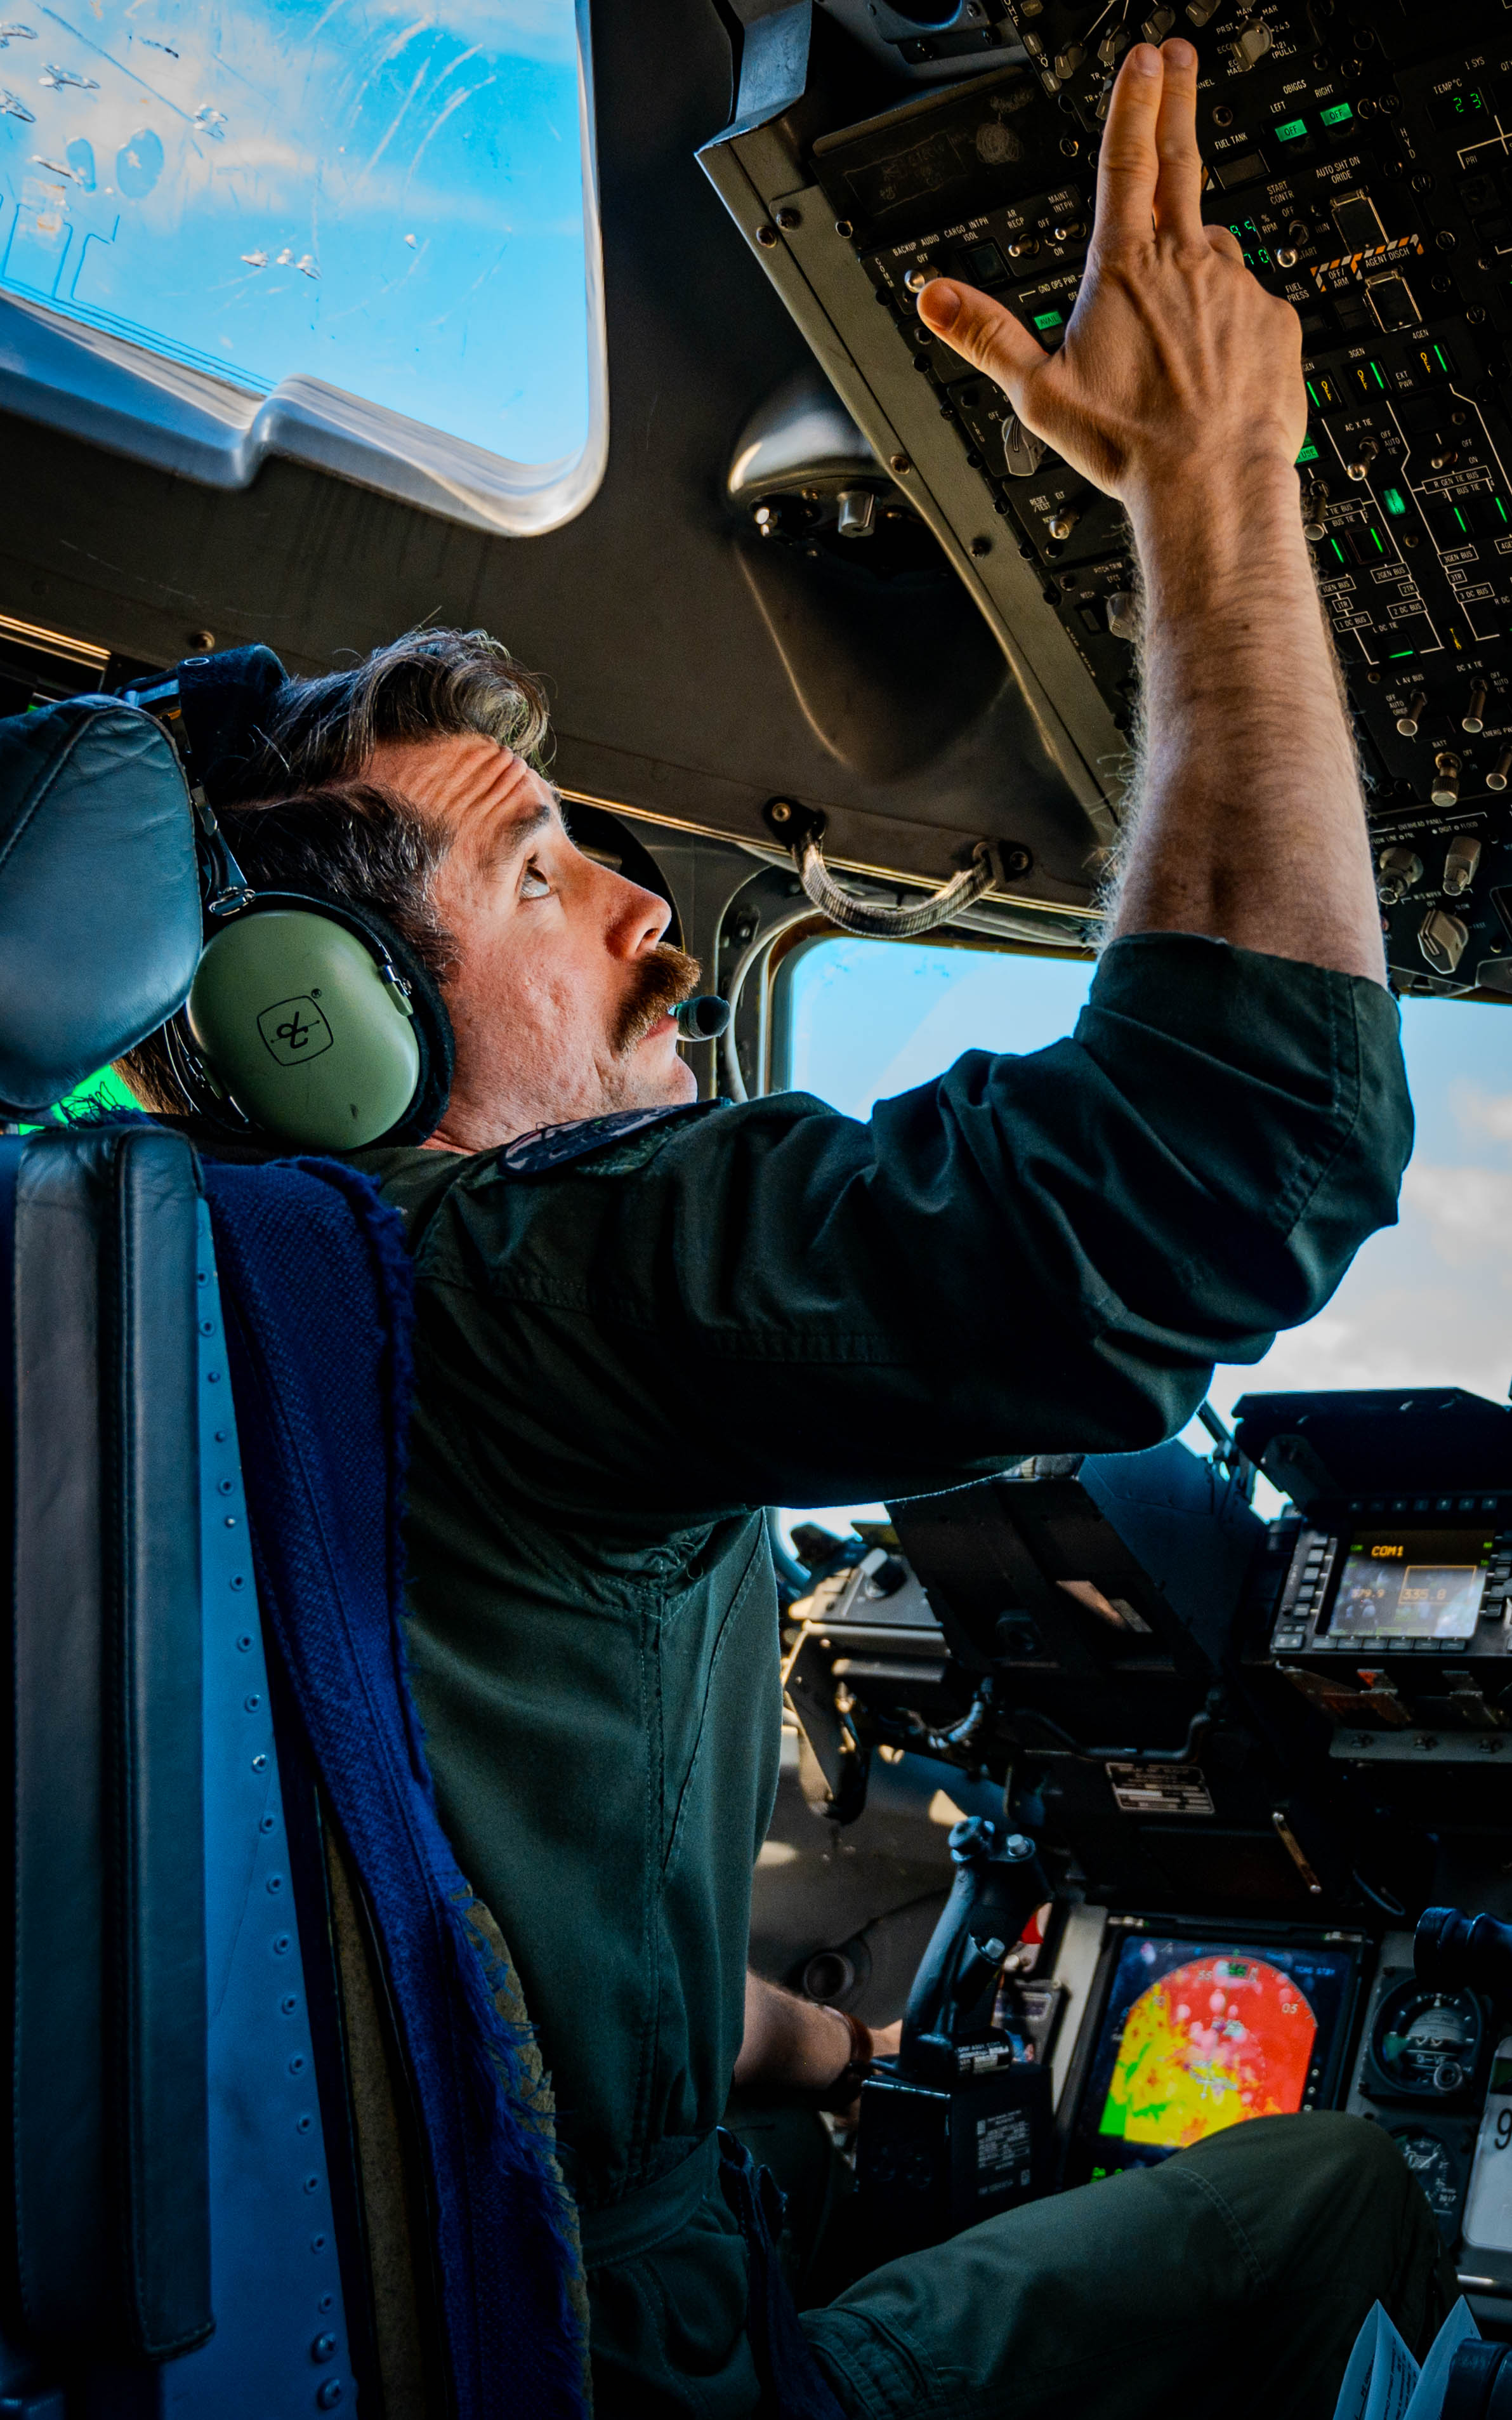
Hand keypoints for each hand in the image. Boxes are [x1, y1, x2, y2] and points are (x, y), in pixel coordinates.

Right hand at [915, 39, 1305, 516]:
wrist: (1212, 484)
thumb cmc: (1130, 445)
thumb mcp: (1038, 392)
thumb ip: (986, 335)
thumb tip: (933, 297)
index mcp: (1125, 269)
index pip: (1127, 161)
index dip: (1134, 101)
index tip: (1144, 58)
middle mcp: (1186, 263)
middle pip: (1182, 162)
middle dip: (1178, 99)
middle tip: (1180, 56)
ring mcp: (1236, 288)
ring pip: (1217, 249)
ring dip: (1200, 257)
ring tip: (1184, 311)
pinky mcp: (1273, 321)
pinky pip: (1250, 305)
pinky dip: (1233, 319)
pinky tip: (1219, 360)